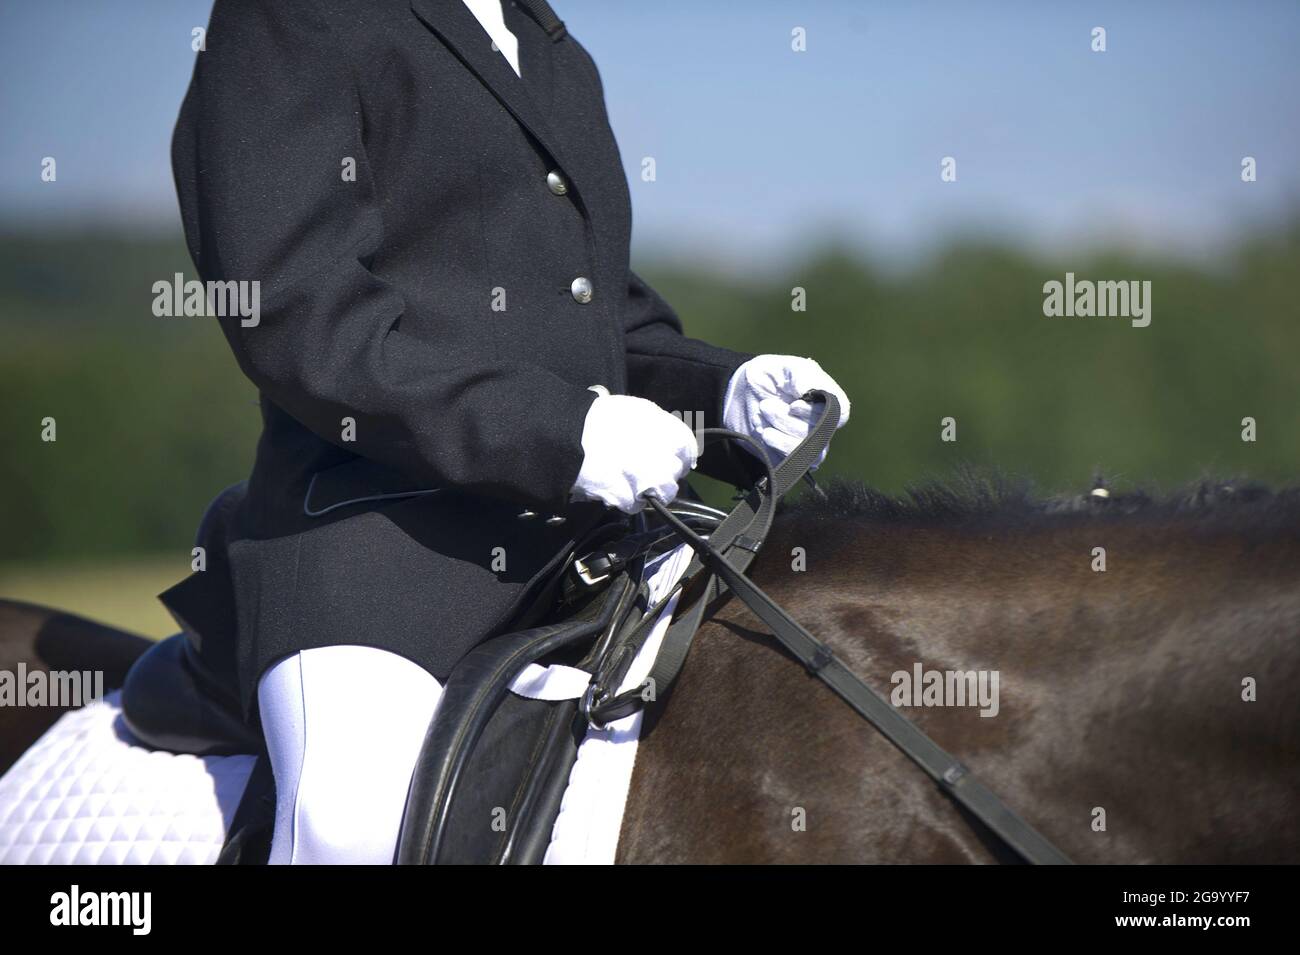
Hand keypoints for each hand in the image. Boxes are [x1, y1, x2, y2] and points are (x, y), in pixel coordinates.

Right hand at [570, 394, 698, 512]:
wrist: (568, 435)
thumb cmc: (600, 418)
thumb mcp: (638, 410)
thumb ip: (661, 427)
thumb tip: (674, 444)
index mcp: (669, 434)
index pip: (688, 450)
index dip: (678, 455)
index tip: (671, 459)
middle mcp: (664, 459)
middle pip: (675, 475)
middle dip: (662, 473)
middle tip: (643, 467)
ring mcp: (646, 481)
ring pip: (662, 494)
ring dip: (649, 490)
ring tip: (630, 480)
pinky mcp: (628, 498)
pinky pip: (635, 505)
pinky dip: (626, 499)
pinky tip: (614, 486)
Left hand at [722, 355, 850, 467]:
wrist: (740, 392)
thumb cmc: (770, 376)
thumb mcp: (787, 368)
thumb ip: (804, 376)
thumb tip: (813, 392)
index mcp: (827, 401)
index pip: (839, 415)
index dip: (815, 414)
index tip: (793, 405)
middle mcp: (822, 425)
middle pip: (819, 435)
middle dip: (787, 421)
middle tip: (765, 405)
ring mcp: (807, 444)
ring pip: (807, 453)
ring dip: (780, 436)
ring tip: (759, 417)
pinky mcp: (789, 458)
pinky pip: (791, 463)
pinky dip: (774, 447)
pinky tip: (760, 430)